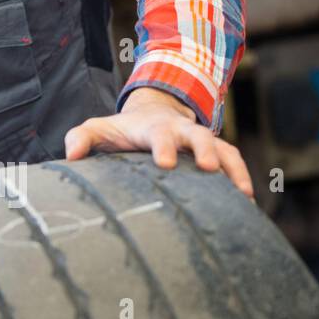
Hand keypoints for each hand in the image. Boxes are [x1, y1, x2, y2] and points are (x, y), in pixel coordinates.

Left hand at [64, 86, 253, 199]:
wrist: (151, 114)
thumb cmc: (121, 130)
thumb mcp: (98, 129)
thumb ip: (81, 139)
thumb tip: (70, 157)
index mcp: (153, 128)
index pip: (159, 134)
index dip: (163, 146)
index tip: (164, 163)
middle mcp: (182, 131)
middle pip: (198, 135)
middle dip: (204, 149)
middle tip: (207, 167)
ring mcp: (201, 141)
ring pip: (223, 148)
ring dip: (232, 167)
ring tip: (242, 194)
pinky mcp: (215, 153)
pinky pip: (234, 161)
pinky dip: (242, 177)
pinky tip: (247, 205)